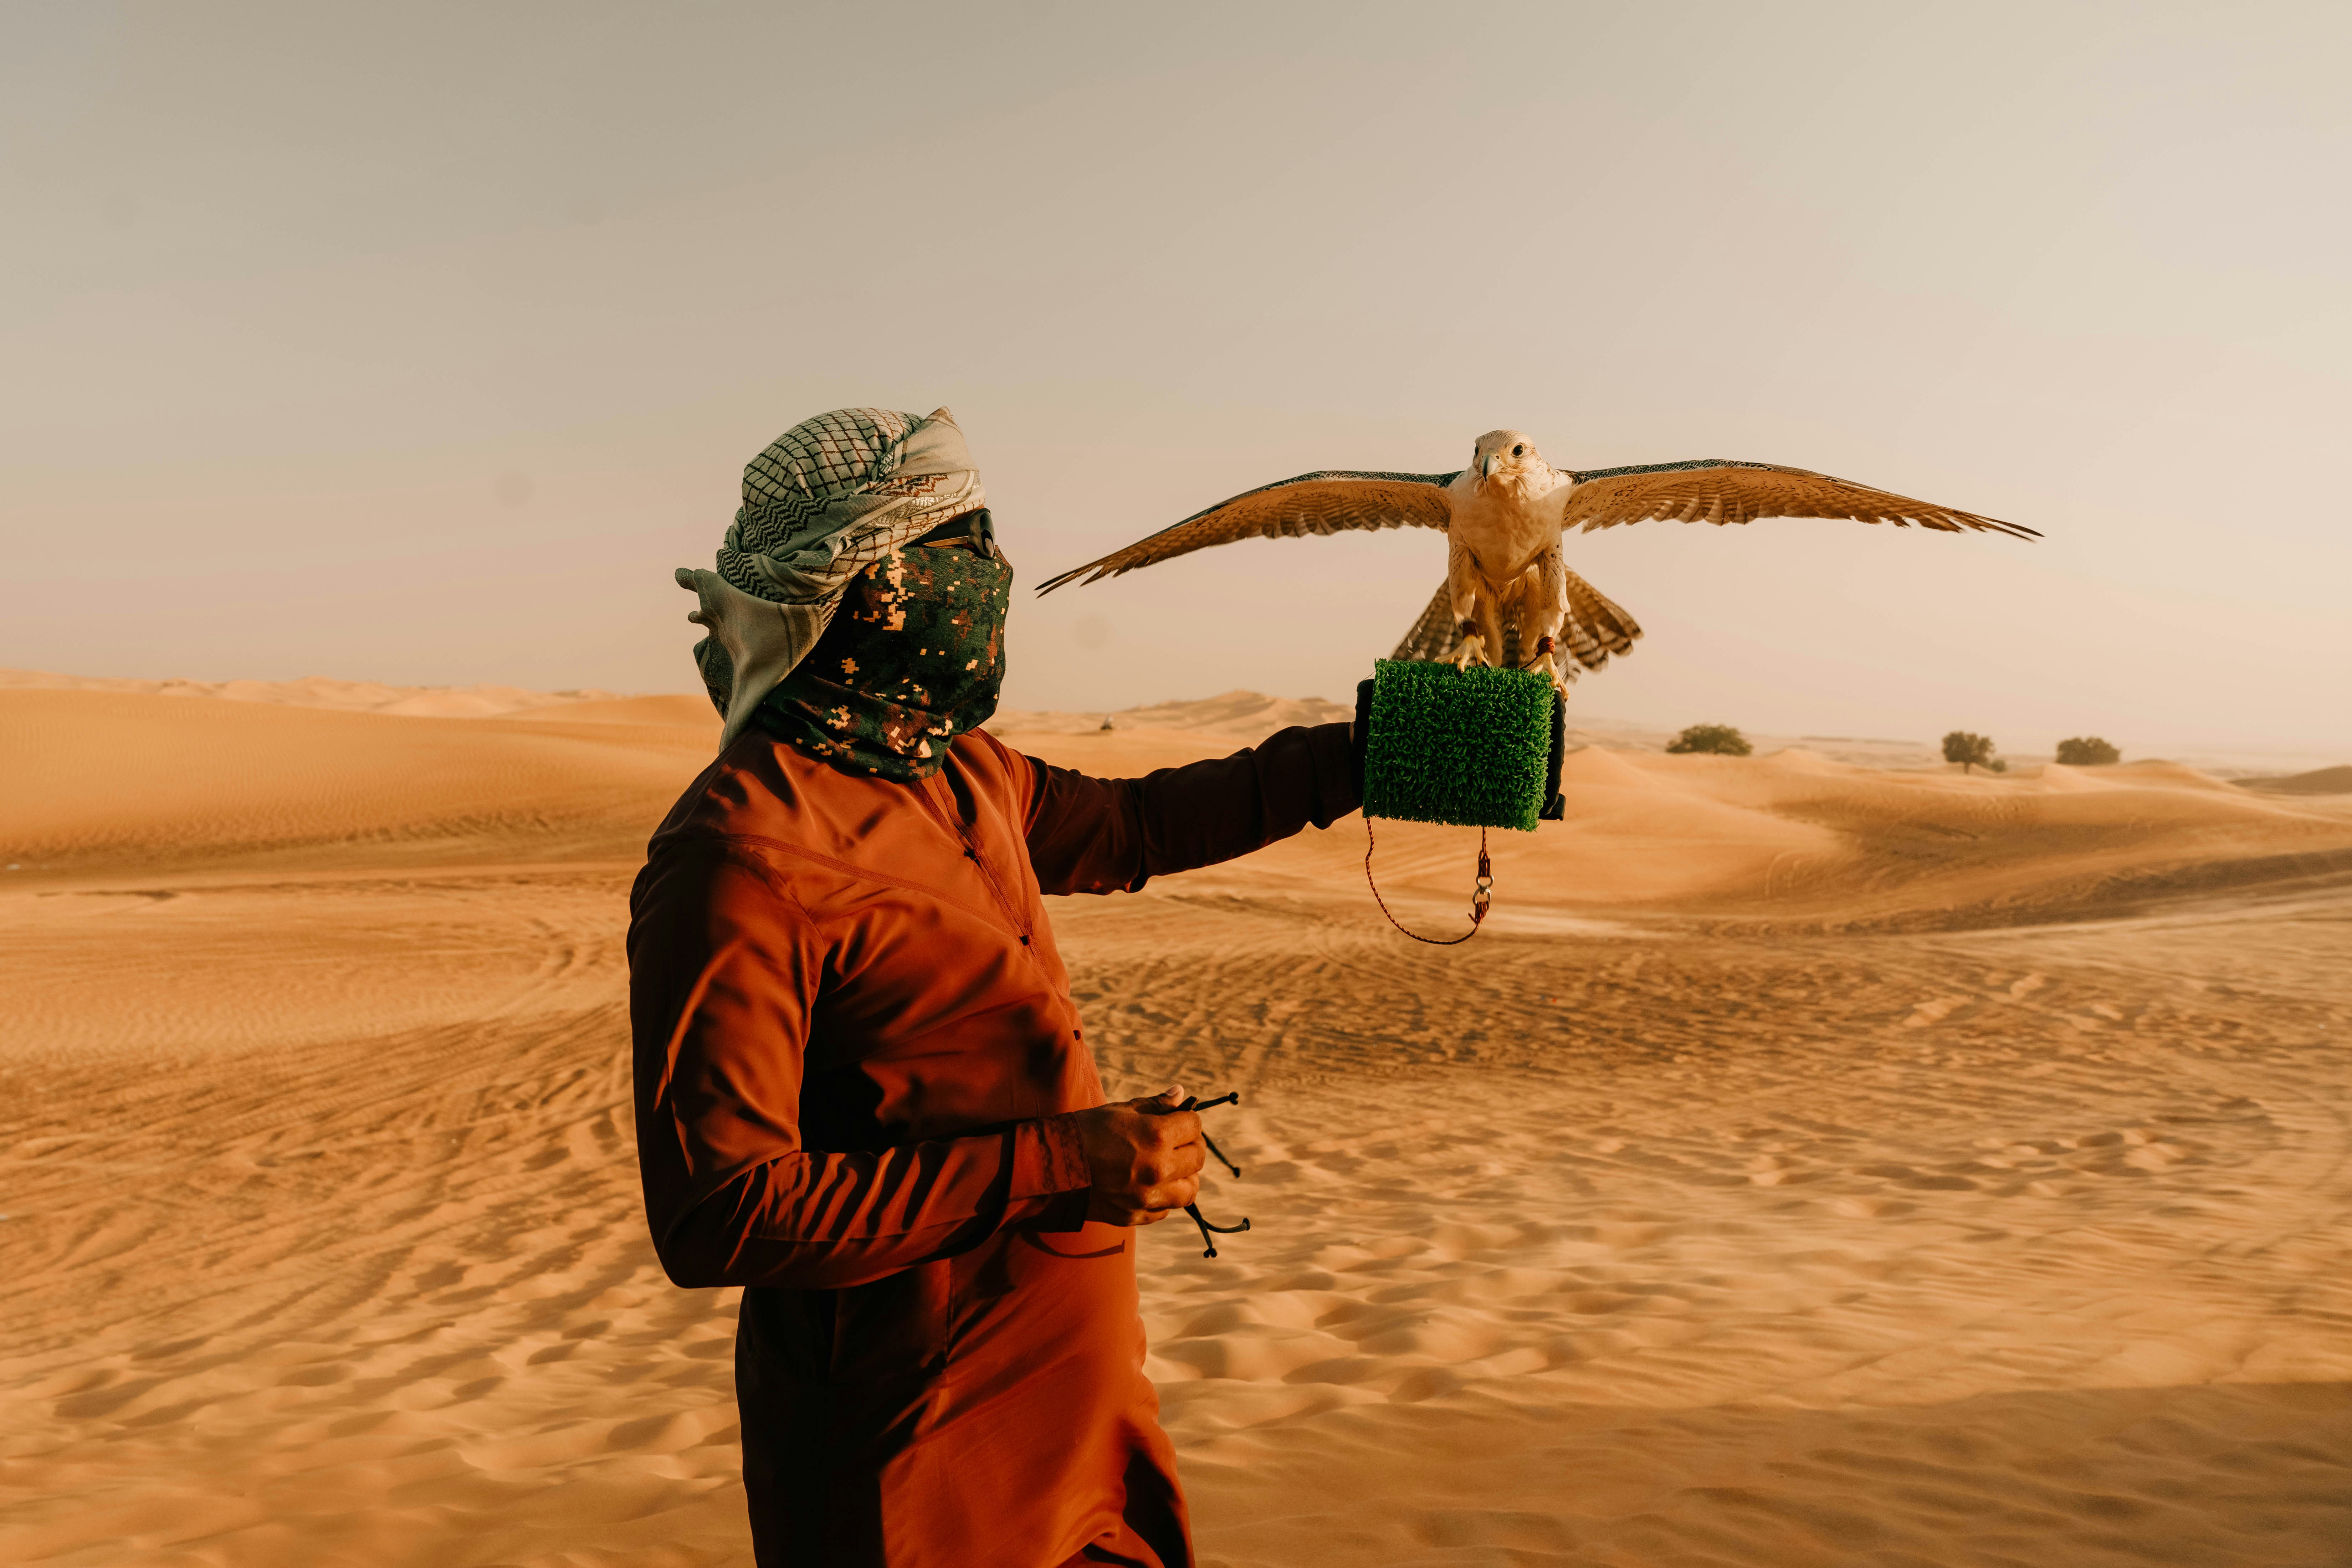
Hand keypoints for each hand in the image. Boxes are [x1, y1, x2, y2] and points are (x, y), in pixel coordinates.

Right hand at [1065, 1086, 1204, 1225]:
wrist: (1053, 1166)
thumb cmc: (1087, 1131)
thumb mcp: (1122, 1110)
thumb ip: (1156, 1105)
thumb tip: (1181, 1094)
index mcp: (1156, 1136)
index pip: (1194, 1126)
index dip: (1187, 1120)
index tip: (1178, 1120)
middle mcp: (1157, 1169)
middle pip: (1197, 1158)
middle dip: (1191, 1145)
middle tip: (1178, 1142)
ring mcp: (1147, 1197)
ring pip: (1189, 1190)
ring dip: (1185, 1177)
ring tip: (1171, 1167)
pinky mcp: (1136, 1215)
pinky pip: (1166, 1209)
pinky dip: (1164, 1197)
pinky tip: (1150, 1185)